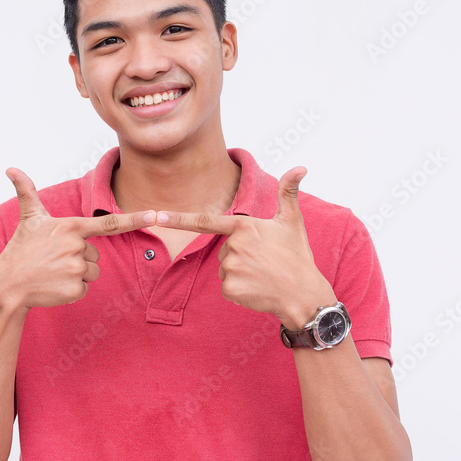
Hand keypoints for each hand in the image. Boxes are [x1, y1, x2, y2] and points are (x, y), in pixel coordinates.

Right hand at [0, 168, 155, 309]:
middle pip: (96, 254)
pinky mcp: (75, 289)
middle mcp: (77, 247)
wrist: (7, 284)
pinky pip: (85, 289)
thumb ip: (26, 191)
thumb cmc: (21, 248)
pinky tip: (54, 285)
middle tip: (55, 259)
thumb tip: (10, 168)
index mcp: (71, 227)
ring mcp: (76, 269)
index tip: (156, 216)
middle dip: (79, 257)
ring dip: (77, 274)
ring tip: (54, 271)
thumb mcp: (28, 218)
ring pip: (93, 272)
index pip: (109, 223)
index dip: (135, 219)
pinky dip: (72, 290)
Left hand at [155, 167, 334, 325]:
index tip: (156, 216)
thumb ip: (288, 192)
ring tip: (263, 275)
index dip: (178, 219)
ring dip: (239, 273)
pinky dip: (239, 290)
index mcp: (244, 226)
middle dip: (239, 256)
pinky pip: (227, 287)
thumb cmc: (297, 256)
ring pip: (224, 269)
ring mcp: (231, 268)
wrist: (304, 295)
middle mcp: (234, 246)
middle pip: (223, 250)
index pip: (205, 222)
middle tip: (264, 262)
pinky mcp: (231, 288)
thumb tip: (301, 166)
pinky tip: (257, 289)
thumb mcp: (292, 221)